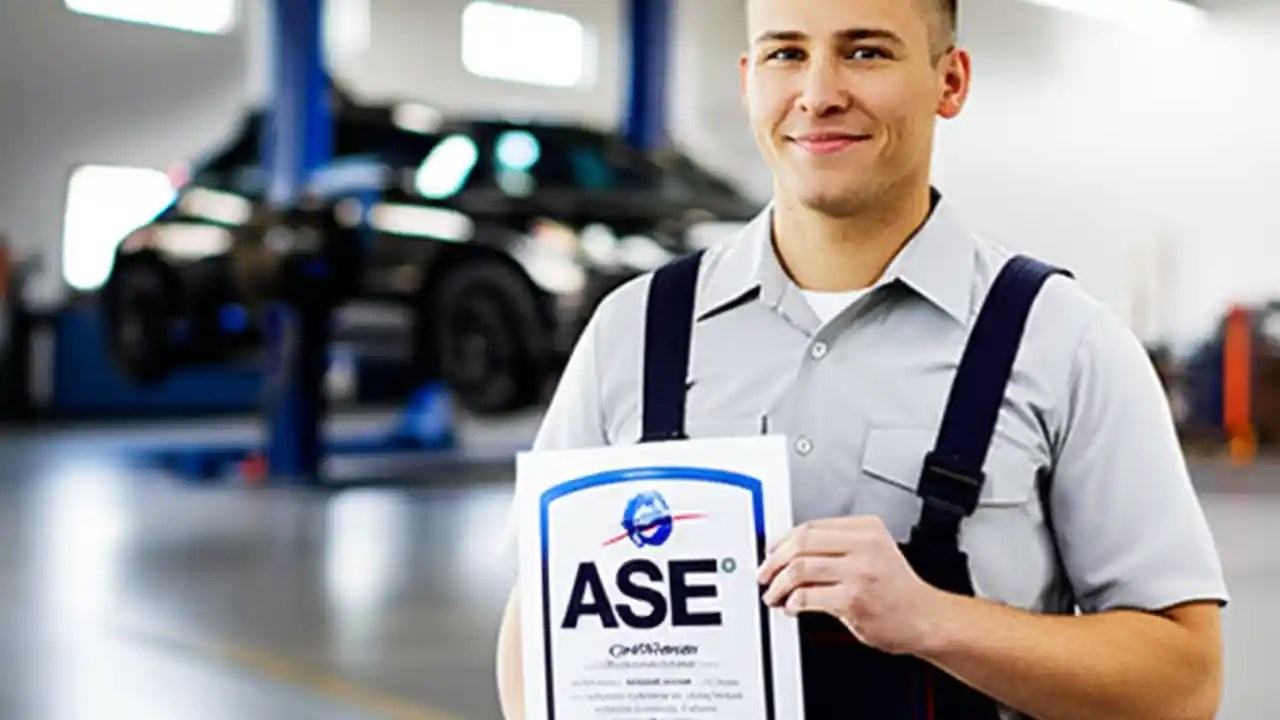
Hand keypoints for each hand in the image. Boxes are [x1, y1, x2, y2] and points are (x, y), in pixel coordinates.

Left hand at [757, 516, 947, 655]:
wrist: (925, 619)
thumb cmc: (897, 589)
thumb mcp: (875, 551)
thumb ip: (839, 544)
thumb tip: (792, 549)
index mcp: (867, 528)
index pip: (811, 526)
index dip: (783, 540)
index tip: (772, 552)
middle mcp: (864, 546)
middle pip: (801, 542)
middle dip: (774, 559)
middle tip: (765, 573)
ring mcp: (859, 573)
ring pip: (800, 568)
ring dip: (779, 584)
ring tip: (775, 593)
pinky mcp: (853, 600)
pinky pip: (808, 596)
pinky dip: (792, 602)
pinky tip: (792, 606)